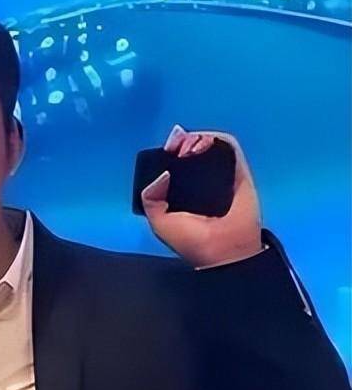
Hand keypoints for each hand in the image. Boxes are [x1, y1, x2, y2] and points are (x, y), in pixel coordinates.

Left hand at [140, 124, 263, 267]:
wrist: (222, 251)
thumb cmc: (191, 241)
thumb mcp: (159, 221)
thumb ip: (150, 197)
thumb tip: (162, 173)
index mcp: (182, 190)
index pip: (174, 161)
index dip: (169, 151)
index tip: (166, 151)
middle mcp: (201, 180)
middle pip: (191, 148)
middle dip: (181, 142)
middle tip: (174, 147)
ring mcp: (221, 175)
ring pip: (210, 144)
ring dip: (197, 138)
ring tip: (187, 149)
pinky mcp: (239, 172)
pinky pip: (230, 147)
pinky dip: (217, 140)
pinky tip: (203, 145)